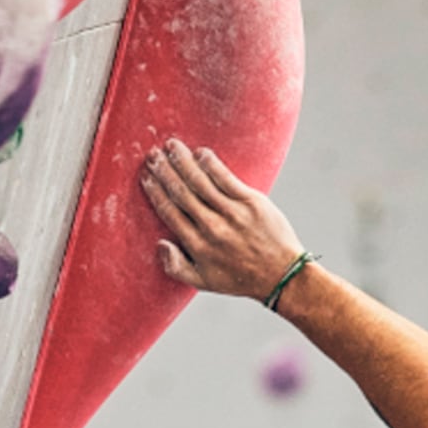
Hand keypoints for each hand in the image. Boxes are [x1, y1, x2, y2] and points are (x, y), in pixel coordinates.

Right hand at [141, 141, 302, 300]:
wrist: (281, 276)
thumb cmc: (241, 279)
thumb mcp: (205, 282)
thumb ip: (177, 267)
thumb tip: (159, 245)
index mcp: (198, 246)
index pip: (170, 211)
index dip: (155, 191)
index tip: (146, 176)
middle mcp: (212, 228)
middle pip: (181, 192)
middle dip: (164, 171)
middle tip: (153, 155)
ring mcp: (232, 213)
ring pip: (200, 181)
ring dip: (183, 160)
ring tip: (171, 146)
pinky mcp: (251, 202)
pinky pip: (226, 177)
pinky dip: (211, 163)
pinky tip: (200, 152)